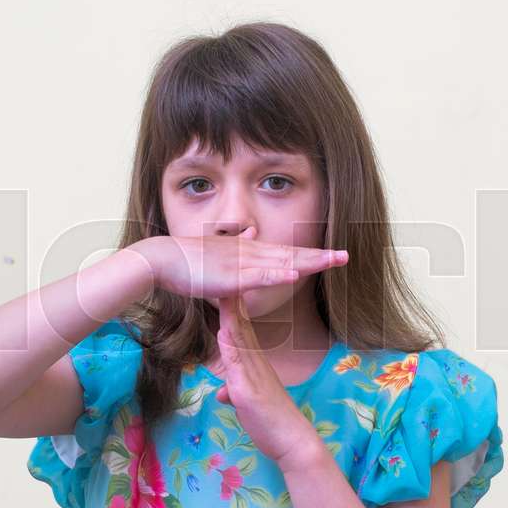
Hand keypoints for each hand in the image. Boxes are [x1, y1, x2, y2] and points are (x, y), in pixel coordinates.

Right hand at [130, 230, 346, 300]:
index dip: (309, 254)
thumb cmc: (186, 260)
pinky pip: (260, 276)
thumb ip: (235, 246)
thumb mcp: (217, 253)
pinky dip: (279, 276)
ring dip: (308, 262)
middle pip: (292, 255)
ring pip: (282, 263)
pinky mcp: (231, 276)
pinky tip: (296, 274)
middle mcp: (249, 252)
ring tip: (333, 261)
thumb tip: (249, 231)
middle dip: (320, 256)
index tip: (331, 255)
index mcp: (247, 250)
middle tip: (346, 256)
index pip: (285, 253)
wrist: (162, 259)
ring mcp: (242, 263)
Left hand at [208, 290, 328, 472]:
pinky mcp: (249, 392)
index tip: (222, 284)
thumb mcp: (247, 403)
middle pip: (240, 325)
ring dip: (229, 314)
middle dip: (230, 299)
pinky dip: (230, 346)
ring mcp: (253, 375)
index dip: (231, 306)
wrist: (292, 440)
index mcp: (254, 363)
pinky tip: (224, 331)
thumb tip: (223, 393)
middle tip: (224, 271)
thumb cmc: (271, 422)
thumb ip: (234, 393)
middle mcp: (255, 363)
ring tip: (221, 288)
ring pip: (239, 339)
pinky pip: (237, 365)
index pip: (241, 329)